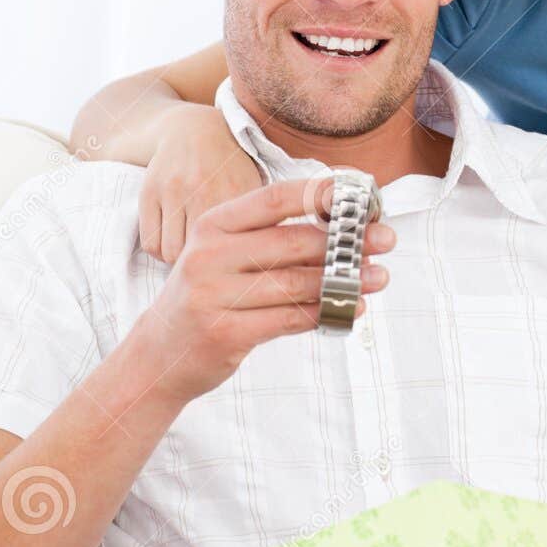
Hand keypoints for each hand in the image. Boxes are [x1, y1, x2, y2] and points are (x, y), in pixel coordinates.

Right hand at [135, 177, 393, 405]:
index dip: (320, 194)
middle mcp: (209, 255)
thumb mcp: (224, 253)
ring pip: (295, 283)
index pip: (274, 199)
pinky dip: (325, 313)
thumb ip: (271, 235)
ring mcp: (214, 295)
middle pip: (291, 242)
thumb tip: (344, 224)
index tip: (361, 198)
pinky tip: (351, 308)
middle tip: (386, 241)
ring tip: (379, 277)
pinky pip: (288, 319)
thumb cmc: (209, 294)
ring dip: (345, 281)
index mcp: (213, 224)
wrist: (160, 353)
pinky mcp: (225, 333)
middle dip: (345, 242)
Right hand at [140, 102, 264, 263]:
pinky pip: (150, 242)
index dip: (236, 266)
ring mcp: (173, 191)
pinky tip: (175, 243)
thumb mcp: (255, 188)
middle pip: (199, 255)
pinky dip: (161, 251)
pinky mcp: (149, 192)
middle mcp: (202, 189)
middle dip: (206, 268)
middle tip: (212, 268)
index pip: (236, 247)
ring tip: (192, 255)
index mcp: (236, 190)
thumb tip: (273, 264)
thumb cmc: (233, 167)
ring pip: (170, 252)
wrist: (196, 130)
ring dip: (180, 261)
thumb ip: (264, 223)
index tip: (237, 271)